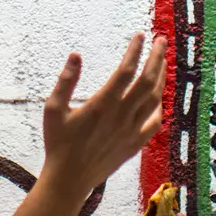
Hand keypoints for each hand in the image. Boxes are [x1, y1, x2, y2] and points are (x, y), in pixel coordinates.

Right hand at [39, 34, 167, 202]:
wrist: (70, 179)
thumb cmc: (58, 143)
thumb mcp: (53, 110)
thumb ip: (65, 81)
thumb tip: (76, 55)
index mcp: (102, 105)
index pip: (125, 71)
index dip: (135, 51)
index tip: (139, 35)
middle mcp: (121, 116)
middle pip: (148, 81)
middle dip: (157, 57)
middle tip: (161, 39)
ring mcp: (131, 130)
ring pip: (155, 99)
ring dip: (161, 77)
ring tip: (162, 60)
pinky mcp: (135, 143)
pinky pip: (155, 121)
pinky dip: (160, 105)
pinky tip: (159, 96)